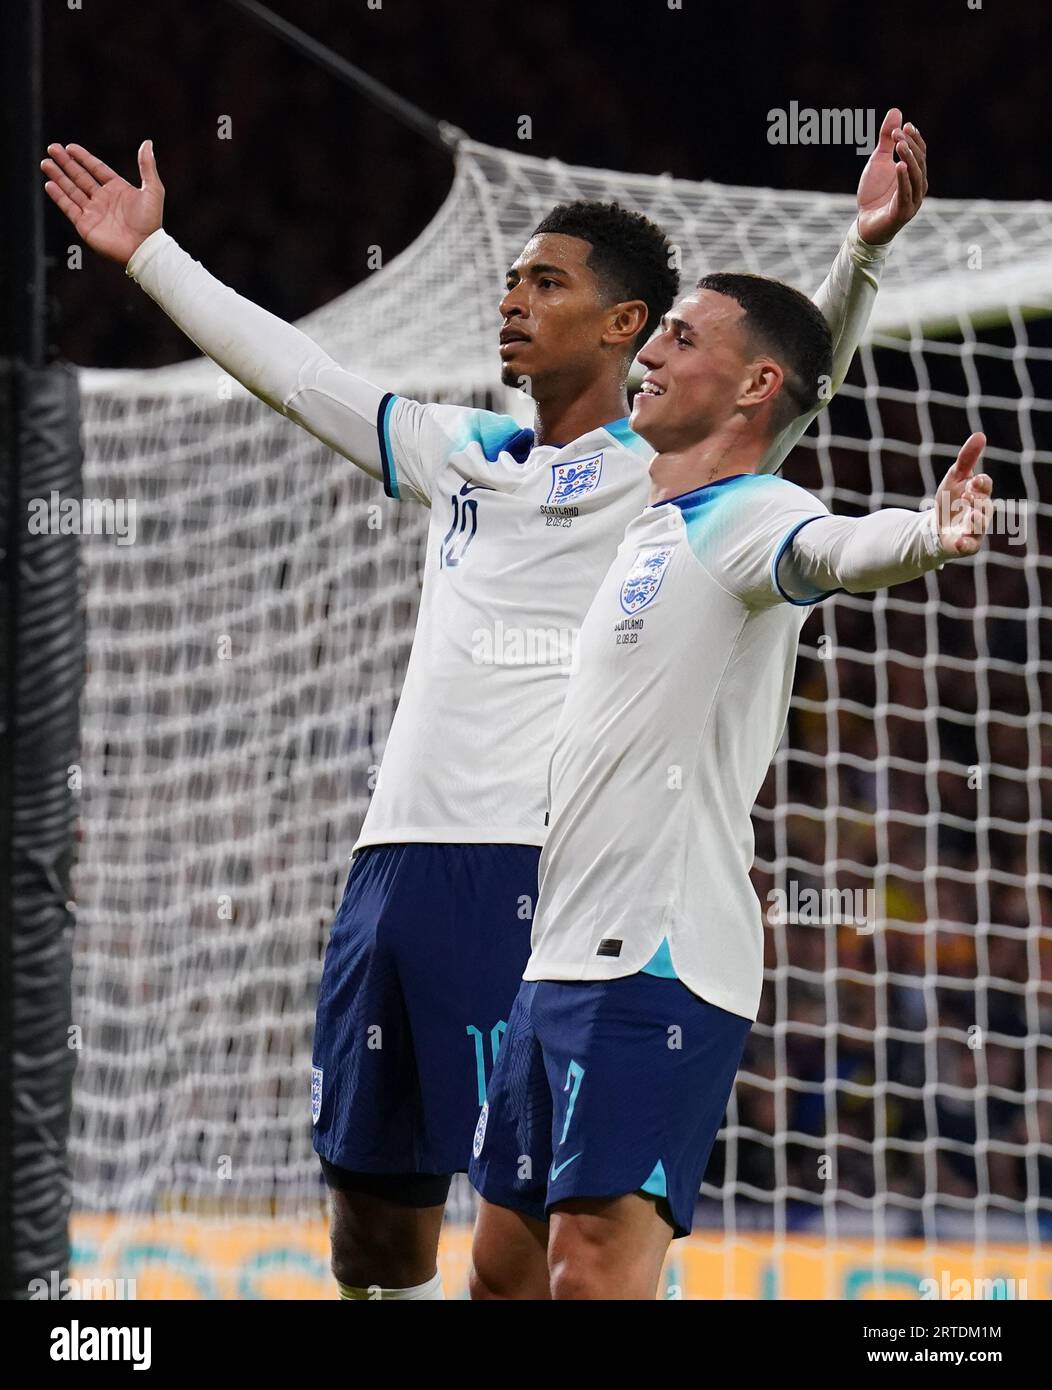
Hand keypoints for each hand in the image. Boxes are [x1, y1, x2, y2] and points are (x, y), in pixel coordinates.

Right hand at [41, 140, 163, 265]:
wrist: (144, 248)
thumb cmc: (151, 222)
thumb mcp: (153, 190)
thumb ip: (147, 166)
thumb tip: (147, 142)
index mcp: (118, 189)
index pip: (96, 169)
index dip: (83, 158)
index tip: (70, 147)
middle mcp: (103, 199)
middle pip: (80, 176)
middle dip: (65, 163)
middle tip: (52, 148)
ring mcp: (93, 212)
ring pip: (71, 190)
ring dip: (58, 176)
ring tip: (45, 163)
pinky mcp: (85, 225)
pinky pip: (69, 207)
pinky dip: (58, 196)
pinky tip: (49, 184)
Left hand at [856, 108, 926, 245]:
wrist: (864, 224)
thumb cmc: (874, 194)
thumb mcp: (878, 161)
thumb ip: (887, 139)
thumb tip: (896, 111)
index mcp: (915, 174)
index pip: (920, 152)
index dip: (915, 138)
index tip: (906, 125)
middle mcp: (918, 187)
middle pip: (919, 162)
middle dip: (910, 146)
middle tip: (898, 132)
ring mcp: (912, 201)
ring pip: (916, 177)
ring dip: (909, 159)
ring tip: (900, 144)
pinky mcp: (903, 213)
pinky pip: (906, 194)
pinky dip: (904, 180)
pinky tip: (899, 166)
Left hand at [934, 433, 993, 556]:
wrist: (935, 528)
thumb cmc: (950, 501)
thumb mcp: (954, 477)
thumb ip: (967, 459)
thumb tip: (980, 435)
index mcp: (980, 494)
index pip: (985, 487)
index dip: (982, 483)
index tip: (975, 480)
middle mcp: (981, 512)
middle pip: (985, 506)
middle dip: (979, 500)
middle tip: (969, 494)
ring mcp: (974, 530)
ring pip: (980, 526)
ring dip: (977, 521)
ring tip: (971, 515)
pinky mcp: (964, 545)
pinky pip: (969, 546)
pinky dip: (966, 544)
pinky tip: (959, 541)